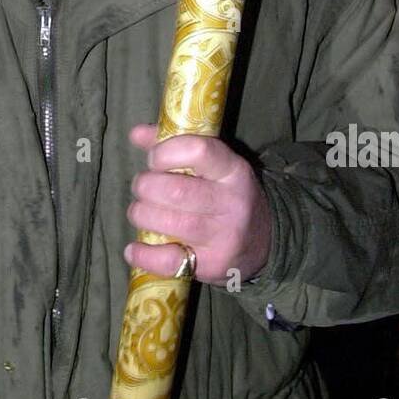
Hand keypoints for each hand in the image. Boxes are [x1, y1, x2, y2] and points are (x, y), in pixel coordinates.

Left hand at [123, 124, 271, 286]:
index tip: (154, 159)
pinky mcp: (211, 265)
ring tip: (140, 212)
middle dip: (145, 187)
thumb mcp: (213, 166)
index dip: (166, 152)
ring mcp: (223, 237)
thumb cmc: (226, 194)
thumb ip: (175, 145)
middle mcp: (231, 203)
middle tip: (142, 188)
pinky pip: (168, 261)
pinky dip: (143, 254)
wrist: (264, 240)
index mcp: (233, 170)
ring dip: (141, 215)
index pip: (198, 151)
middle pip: (176, 191)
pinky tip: (134, 248)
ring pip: (169, 223)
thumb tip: (136, 134)